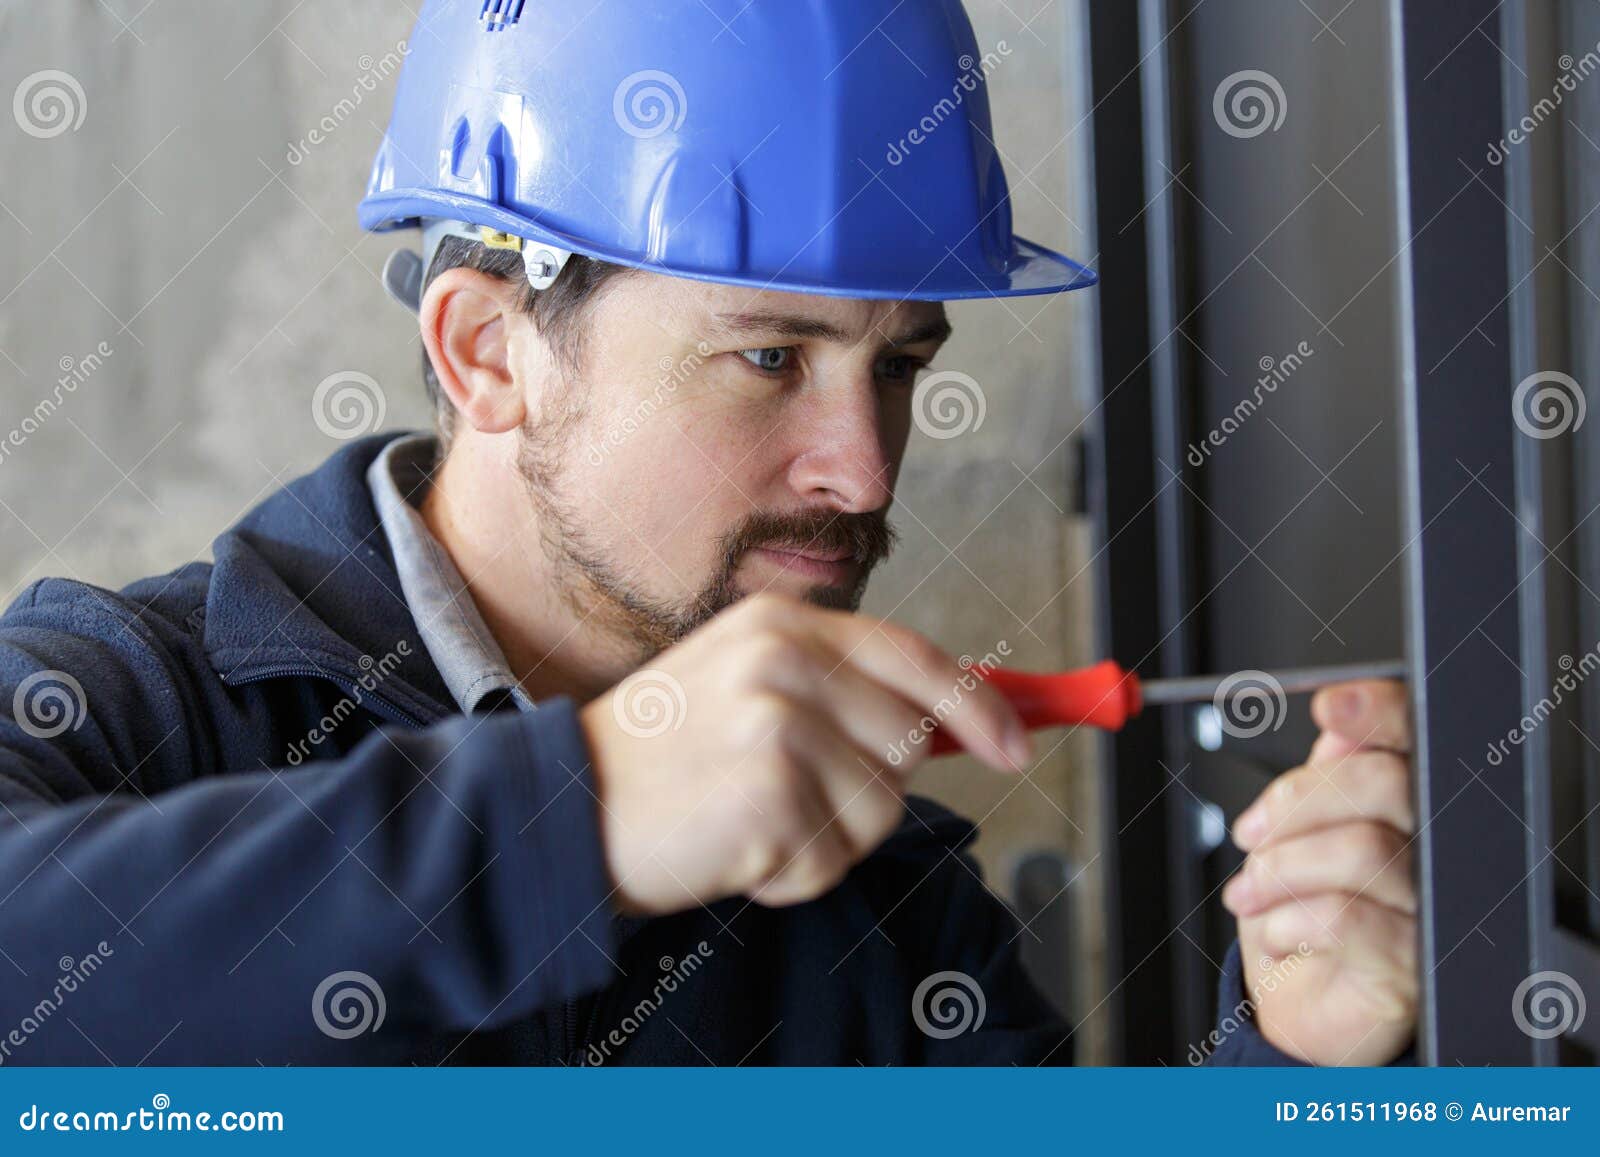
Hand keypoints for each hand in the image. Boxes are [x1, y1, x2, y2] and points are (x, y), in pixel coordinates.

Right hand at [579, 593, 1031, 915]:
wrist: (561, 808)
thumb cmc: (659, 758)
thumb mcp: (742, 684)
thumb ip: (838, 689)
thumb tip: (952, 721)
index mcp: (781, 624)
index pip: (915, 656)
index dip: (979, 704)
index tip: (1017, 744)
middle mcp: (784, 661)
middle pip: (908, 742)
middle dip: (866, 787)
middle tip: (783, 792)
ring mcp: (777, 724)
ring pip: (880, 809)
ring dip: (826, 837)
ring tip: (749, 818)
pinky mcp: (769, 794)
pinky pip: (833, 861)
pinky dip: (790, 875)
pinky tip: (732, 848)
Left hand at [1222, 678, 1416, 1064]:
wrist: (1299, 1006)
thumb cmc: (1302, 915)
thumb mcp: (1294, 837)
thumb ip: (1322, 779)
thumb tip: (1337, 728)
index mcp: (1406, 803)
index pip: (1413, 737)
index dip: (1377, 712)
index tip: (1330, 707)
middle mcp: (1433, 850)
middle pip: (1386, 784)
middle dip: (1296, 803)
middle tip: (1250, 836)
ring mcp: (1432, 908)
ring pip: (1360, 851)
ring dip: (1280, 871)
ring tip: (1249, 894)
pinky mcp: (1415, 964)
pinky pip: (1347, 918)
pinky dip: (1290, 921)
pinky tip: (1279, 933)